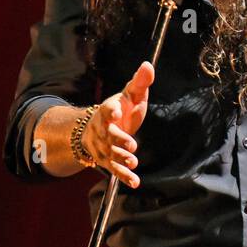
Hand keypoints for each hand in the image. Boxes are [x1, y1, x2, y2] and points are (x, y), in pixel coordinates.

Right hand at [82, 60, 153, 188]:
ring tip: (133, 163)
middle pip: (109, 135)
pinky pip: (115, 169)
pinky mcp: (108, 160)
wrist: (98, 127)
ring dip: (121, 159)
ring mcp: (104, 146)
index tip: (116, 111)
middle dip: (119, 140)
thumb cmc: (121, 109)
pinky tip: (135, 182)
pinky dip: (124, 176)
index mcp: (108, 111)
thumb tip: (148, 64)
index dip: (111, 110)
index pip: (107, 109)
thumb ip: (140, 82)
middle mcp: (103, 129)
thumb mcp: (131, 94)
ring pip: (111, 153)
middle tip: (131, 145)